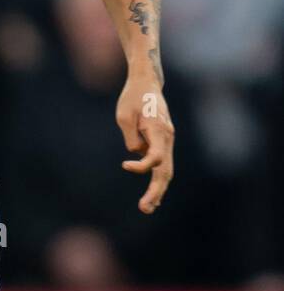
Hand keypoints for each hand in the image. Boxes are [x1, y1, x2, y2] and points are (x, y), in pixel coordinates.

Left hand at [116, 72, 173, 213]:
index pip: (156, 157)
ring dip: (158, 191)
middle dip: (156, 191)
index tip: (124, 165)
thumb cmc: (133, 97)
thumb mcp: (124, 115)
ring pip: (166, 171)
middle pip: (165, 170)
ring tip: (147, 208)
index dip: (141, 167)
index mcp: (158, 130)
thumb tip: (136, 153)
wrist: (146, 82)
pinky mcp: (163, 143)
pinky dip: (159, 182)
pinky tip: (154, 199)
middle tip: (144, 208)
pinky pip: (163, 166)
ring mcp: (167, 141)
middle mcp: (167, 137)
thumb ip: (130, 137)